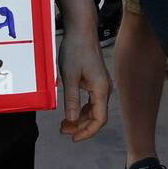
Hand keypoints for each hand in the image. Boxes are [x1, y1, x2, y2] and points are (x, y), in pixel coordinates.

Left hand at [57, 20, 110, 142]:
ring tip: (64, 124)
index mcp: (101, 89)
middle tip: (63, 131)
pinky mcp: (96, 80)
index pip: (99, 119)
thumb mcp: (69, 76)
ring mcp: (101, 84)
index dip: (87, 132)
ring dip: (81, 118)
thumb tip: (71, 120)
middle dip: (81, 127)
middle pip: (97, 116)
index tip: (72, 138)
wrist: (81, 30)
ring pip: (94, 109)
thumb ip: (71, 100)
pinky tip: (71, 111)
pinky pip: (92, 100)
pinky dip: (82, 109)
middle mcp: (105, 89)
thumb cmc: (75, 50)